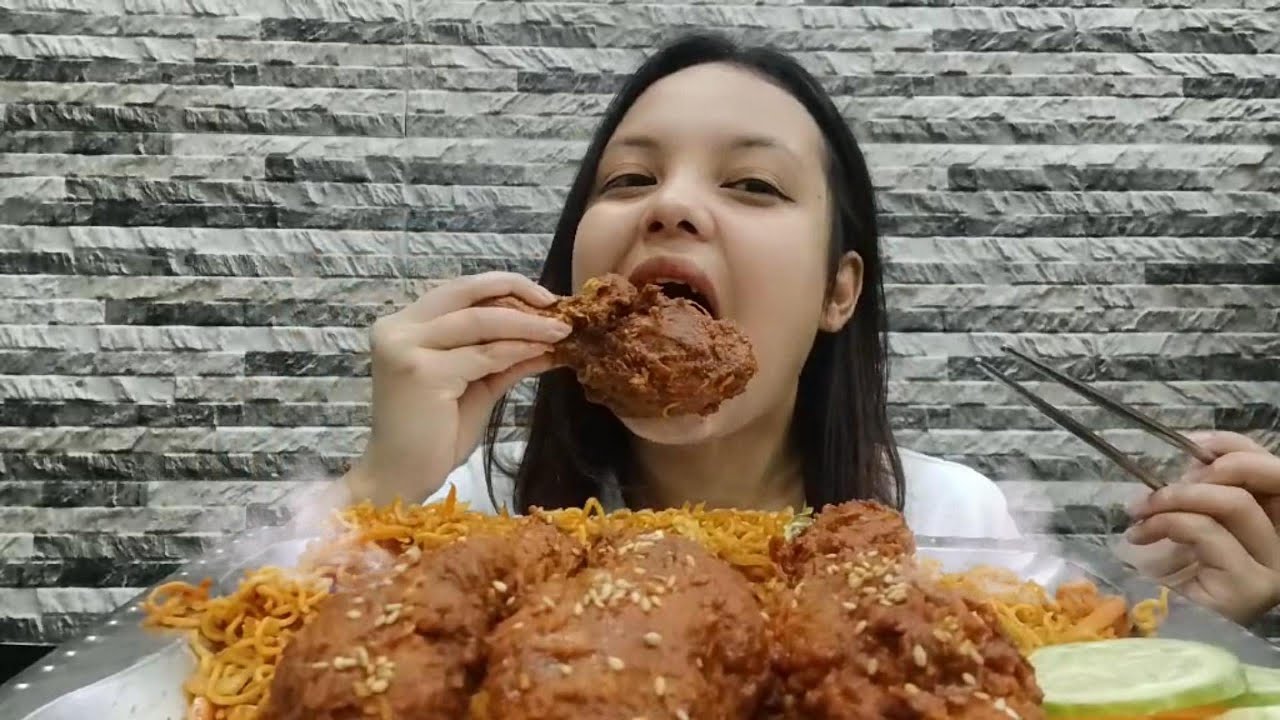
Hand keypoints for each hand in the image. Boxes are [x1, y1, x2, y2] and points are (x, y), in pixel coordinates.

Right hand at [345, 272, 570, 505]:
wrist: (402, 476)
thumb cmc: (434, 435)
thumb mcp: (476, 385)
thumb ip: (503, 358)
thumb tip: (548, 337)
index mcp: (404, 325)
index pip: (459, 291)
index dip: (502, 286)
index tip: (543, 297)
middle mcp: (398, 328)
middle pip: (466, 293)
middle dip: (516, 292)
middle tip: (557, 304)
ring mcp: (406, 348)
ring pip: (480, 321)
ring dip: (526, 324)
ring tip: (560, 331)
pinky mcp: (422, 372)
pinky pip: (482, 355)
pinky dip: (516, 350)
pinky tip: (542, 353)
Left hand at [1123, 431, 1279, 624]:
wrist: (1156, 629)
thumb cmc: (1171, 576)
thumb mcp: (1188, 520)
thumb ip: (1201, 492)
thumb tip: (1192, 461)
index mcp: (1275, 524)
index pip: (1274, 470)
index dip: (1235, 446)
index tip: (1190, 446)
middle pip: (1274, 478)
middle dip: (1219, 466)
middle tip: (1173, 480)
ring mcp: (1274, 568)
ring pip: (1235, 503)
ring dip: (1178, 496)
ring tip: (1143, 510)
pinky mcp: (1250, 588)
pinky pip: (1207, 532)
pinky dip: (1166, 523)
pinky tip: (1140, 535)